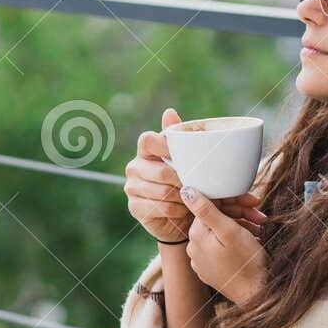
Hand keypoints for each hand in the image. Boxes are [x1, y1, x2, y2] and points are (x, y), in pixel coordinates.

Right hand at [124, 108, 193, 243]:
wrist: (180, 215)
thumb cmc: (185, 182)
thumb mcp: (185, 159)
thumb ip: (178, 137)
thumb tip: (169, 112)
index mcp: (145, 151)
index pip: (147, 140)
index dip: (164, 146)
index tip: (182, 156)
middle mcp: (134, 167)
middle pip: (160, 172)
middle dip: (182, 180)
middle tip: (197, 185)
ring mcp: (131, 188)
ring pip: (162, 192)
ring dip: (182, 197)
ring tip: (191, 198)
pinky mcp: (134, 207)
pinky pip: (160, 207)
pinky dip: (176, 210)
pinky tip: (182, 210)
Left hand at [180, 187, 266, 305]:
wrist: (256, 294)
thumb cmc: (246, 262)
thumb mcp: (229, 231)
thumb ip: (206, 210)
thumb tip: (185, 190)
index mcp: (196, 235)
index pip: (210, 206)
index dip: (233, 201)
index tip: (253, 202)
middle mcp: (193, 248)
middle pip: (216, 219)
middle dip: (240, 214)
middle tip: (261, 217)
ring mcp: (201, 261)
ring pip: (220, 233)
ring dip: (241, 226)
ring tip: (260, 229)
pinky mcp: (211, 270)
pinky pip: (221, 248)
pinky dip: (236, 240)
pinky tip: (252, 239)